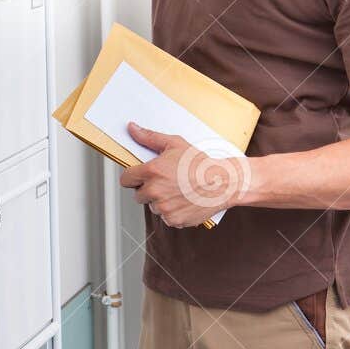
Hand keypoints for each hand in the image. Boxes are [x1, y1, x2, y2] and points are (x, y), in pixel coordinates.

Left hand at [119, 122, 250, 225]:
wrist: (223, 183)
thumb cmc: (201, 163)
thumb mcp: (175, 144)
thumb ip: (149, 137)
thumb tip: (132, 129)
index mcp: (152, 172)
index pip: (126, 179)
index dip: (132, 177)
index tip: (140, 176)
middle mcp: (155, 191)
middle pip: (138, 195)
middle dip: (148, 189)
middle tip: (165, 182)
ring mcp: (164, 208)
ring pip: (152, 207)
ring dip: (160, 201)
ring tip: (178, 191)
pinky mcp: (173, 220)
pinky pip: (165, 217)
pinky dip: (172, 211)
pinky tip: (184, 201)